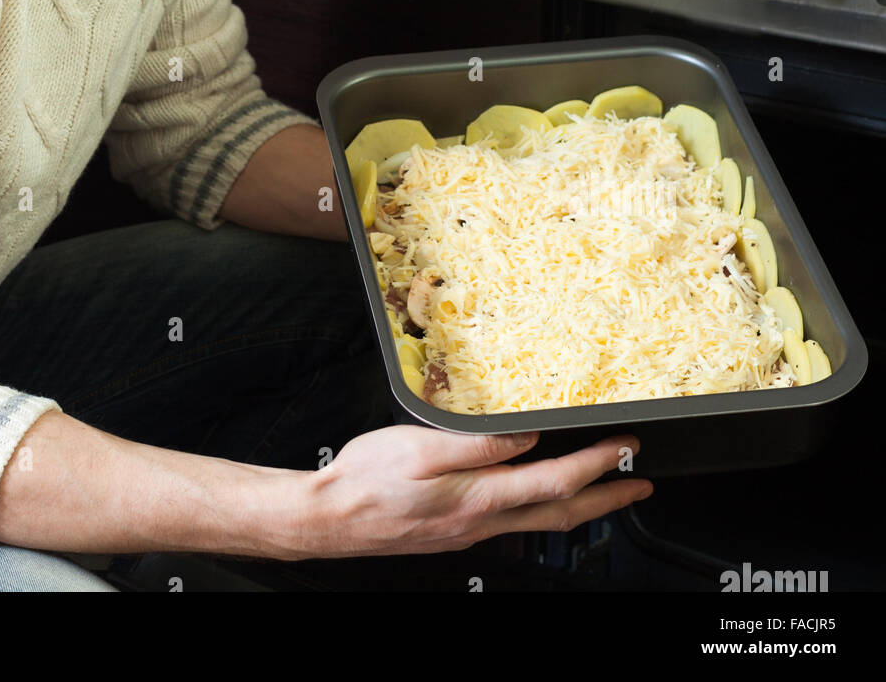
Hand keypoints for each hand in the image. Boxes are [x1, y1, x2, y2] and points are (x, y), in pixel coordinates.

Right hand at [289, 425, 651, 558]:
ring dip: (582, 507)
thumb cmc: (366, 479)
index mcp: (479, 497)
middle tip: (640, 485)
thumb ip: (477, 444)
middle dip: (607, 499)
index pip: (554, 481)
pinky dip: (544, 510)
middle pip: (561, 515)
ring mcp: (470, 533)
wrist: (330, 517)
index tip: (624, 449)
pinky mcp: (456, 533)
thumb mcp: (420, 448)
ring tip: (606, 491)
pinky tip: (540, 498)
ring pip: (541, 524)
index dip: (596, 465)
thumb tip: (526, 437)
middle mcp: (481, 522)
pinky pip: (515, 524)